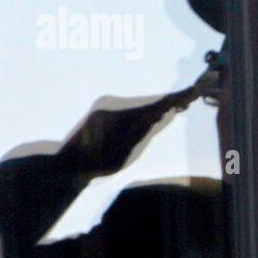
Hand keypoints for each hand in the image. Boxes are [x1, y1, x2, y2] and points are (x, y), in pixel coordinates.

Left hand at [58, 84, 198, 176]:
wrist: (65, 165)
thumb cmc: (96, 164)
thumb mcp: (125, 152)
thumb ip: (142, 131)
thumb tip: (160, 114)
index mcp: (120, 116)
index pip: (154, 106)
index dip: (175, 99)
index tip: (191, 92)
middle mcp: (112, 106)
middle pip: (147, 104)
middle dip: (168, 103)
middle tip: (187, 101)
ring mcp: (105, 109)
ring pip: (137, 108)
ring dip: (155, 109)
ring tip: (173, 108)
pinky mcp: (101, 114)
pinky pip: (127, 110)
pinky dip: (142, 113)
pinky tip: (152, 116)